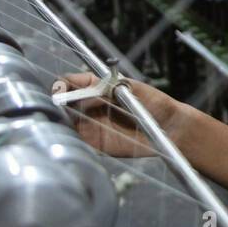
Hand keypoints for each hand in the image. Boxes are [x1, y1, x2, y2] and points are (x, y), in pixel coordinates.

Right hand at [54, 72, 192, 157]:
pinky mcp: (95, 144)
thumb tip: (87, 85)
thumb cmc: (154, 104)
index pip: (72, 83)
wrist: (169, 128)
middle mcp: (91, 107)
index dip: (64, 84)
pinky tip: (68, 134)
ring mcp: (91, 125)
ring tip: (63, 119)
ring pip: (65, 121)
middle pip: (63, 102)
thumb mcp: (132, 89)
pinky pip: (76, 141)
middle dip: (58, 102)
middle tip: (60, 105)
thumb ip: (110, 85)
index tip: (62, 87)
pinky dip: (68, 138)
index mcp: (98, 90)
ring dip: (59, 120)